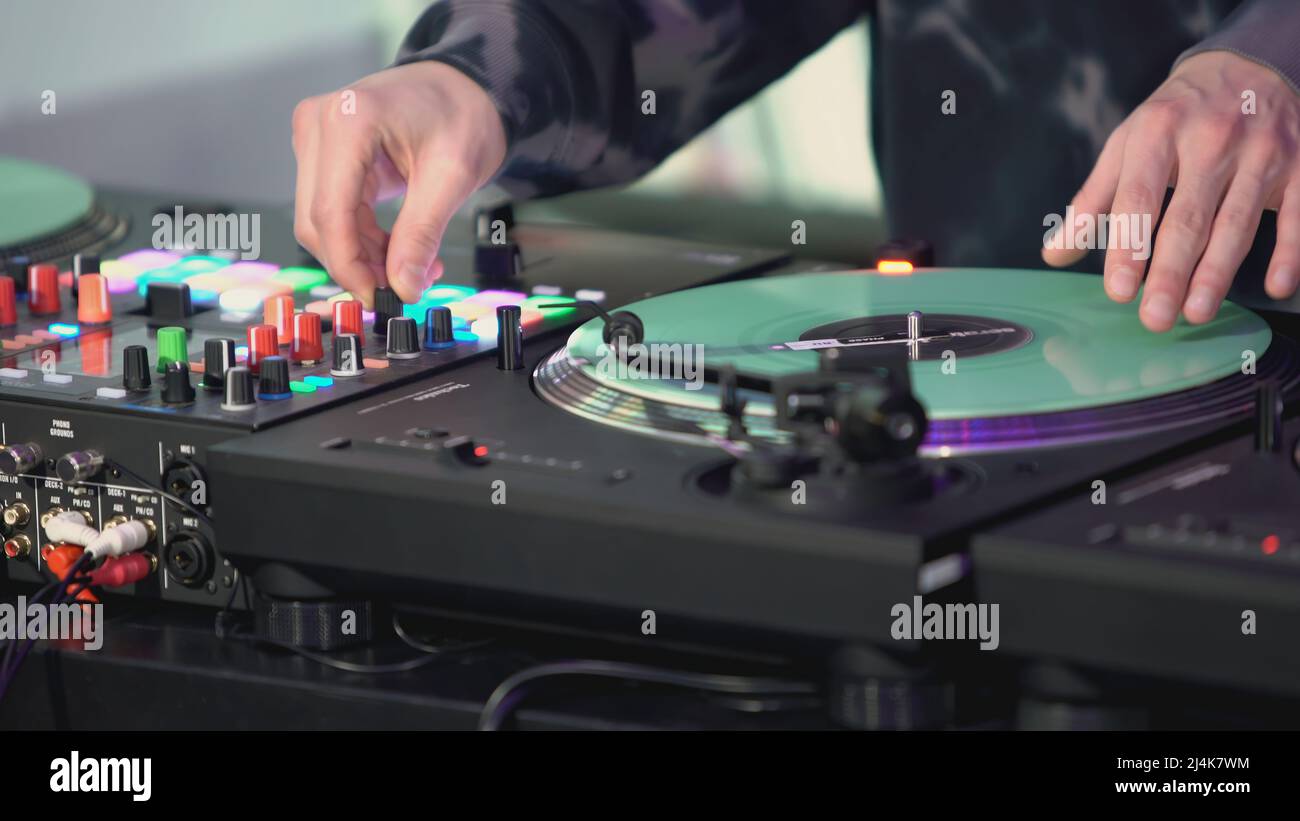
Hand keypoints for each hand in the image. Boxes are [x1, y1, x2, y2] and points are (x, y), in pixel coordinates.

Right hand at [291, 61, 506, 304]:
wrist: (462, 86)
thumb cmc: (462, 115)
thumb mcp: (453, 177)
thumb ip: (423, 233)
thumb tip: (403, 287)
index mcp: (349, 121)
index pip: (330, 212)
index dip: (350, 265)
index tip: (377, 298)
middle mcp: (319, 124)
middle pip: (318, 220)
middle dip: (358, 264)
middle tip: (405, 287)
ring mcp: (315, 136)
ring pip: (321, 220)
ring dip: (362, 254)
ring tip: (413, 266)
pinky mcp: (322, 151)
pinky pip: (332, 209)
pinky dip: (361, 238)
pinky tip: (398, 248)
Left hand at [1043, 51, 1299, 330]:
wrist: (1249, 64)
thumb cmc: (1175, 119)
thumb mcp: (1127, 145)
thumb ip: (1093, 201)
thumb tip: (1055, 254)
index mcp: (1158, 133)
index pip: (1138, 199)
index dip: (1128, 247)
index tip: (1119, 291)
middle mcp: (1210, 138)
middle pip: (1187, 218)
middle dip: (1170, 272)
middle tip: (1154, 318)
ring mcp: (1261, 150)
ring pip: (1237, 221)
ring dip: (1217, 273)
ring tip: (1196, 313)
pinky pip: (1297, 213)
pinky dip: (1291, 251)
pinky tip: (1277, 286)